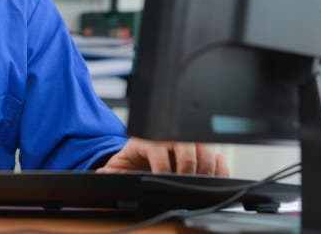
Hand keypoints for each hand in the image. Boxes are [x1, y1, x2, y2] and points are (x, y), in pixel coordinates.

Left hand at [96, 138, 228, 175]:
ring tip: (200, 183)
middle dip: (188, 168)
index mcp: (148, 139)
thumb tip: (100, 176)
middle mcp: (171, 136)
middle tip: (186, 184)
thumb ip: (110, 172)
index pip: (158, 149)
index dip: (162, 167)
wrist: (146, 150)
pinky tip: (214, 180)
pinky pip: (218, 155)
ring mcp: (188, 140)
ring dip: (206, 167)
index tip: (163, 180)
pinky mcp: (203, 147)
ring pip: (205, 147)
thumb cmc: (135, 159)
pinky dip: (220, 168)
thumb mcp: (120, 164)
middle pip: (186, 146)